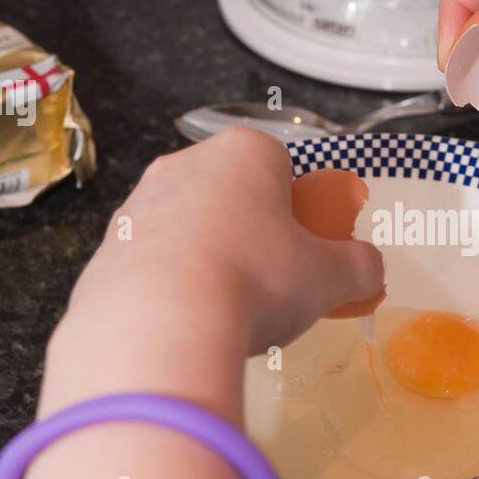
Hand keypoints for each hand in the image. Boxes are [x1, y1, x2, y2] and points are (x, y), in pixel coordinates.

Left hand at [64, 128, 383, 360]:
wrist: (160, 325)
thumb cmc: (252, 280)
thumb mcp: (329, 277)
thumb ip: (358, 267)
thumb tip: (370, 269)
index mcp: (245, 152)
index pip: (283, 165)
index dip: (301, 208)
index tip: (311, 246)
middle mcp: (185, 165)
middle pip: (232, 193)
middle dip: (255, 232)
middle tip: (278, 280)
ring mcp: (140, 205)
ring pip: (191, 228)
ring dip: (213, 259)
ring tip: (235, 310)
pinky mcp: (109, 249)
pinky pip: (154, 264)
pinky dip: (175, 288)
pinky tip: (193, 323)